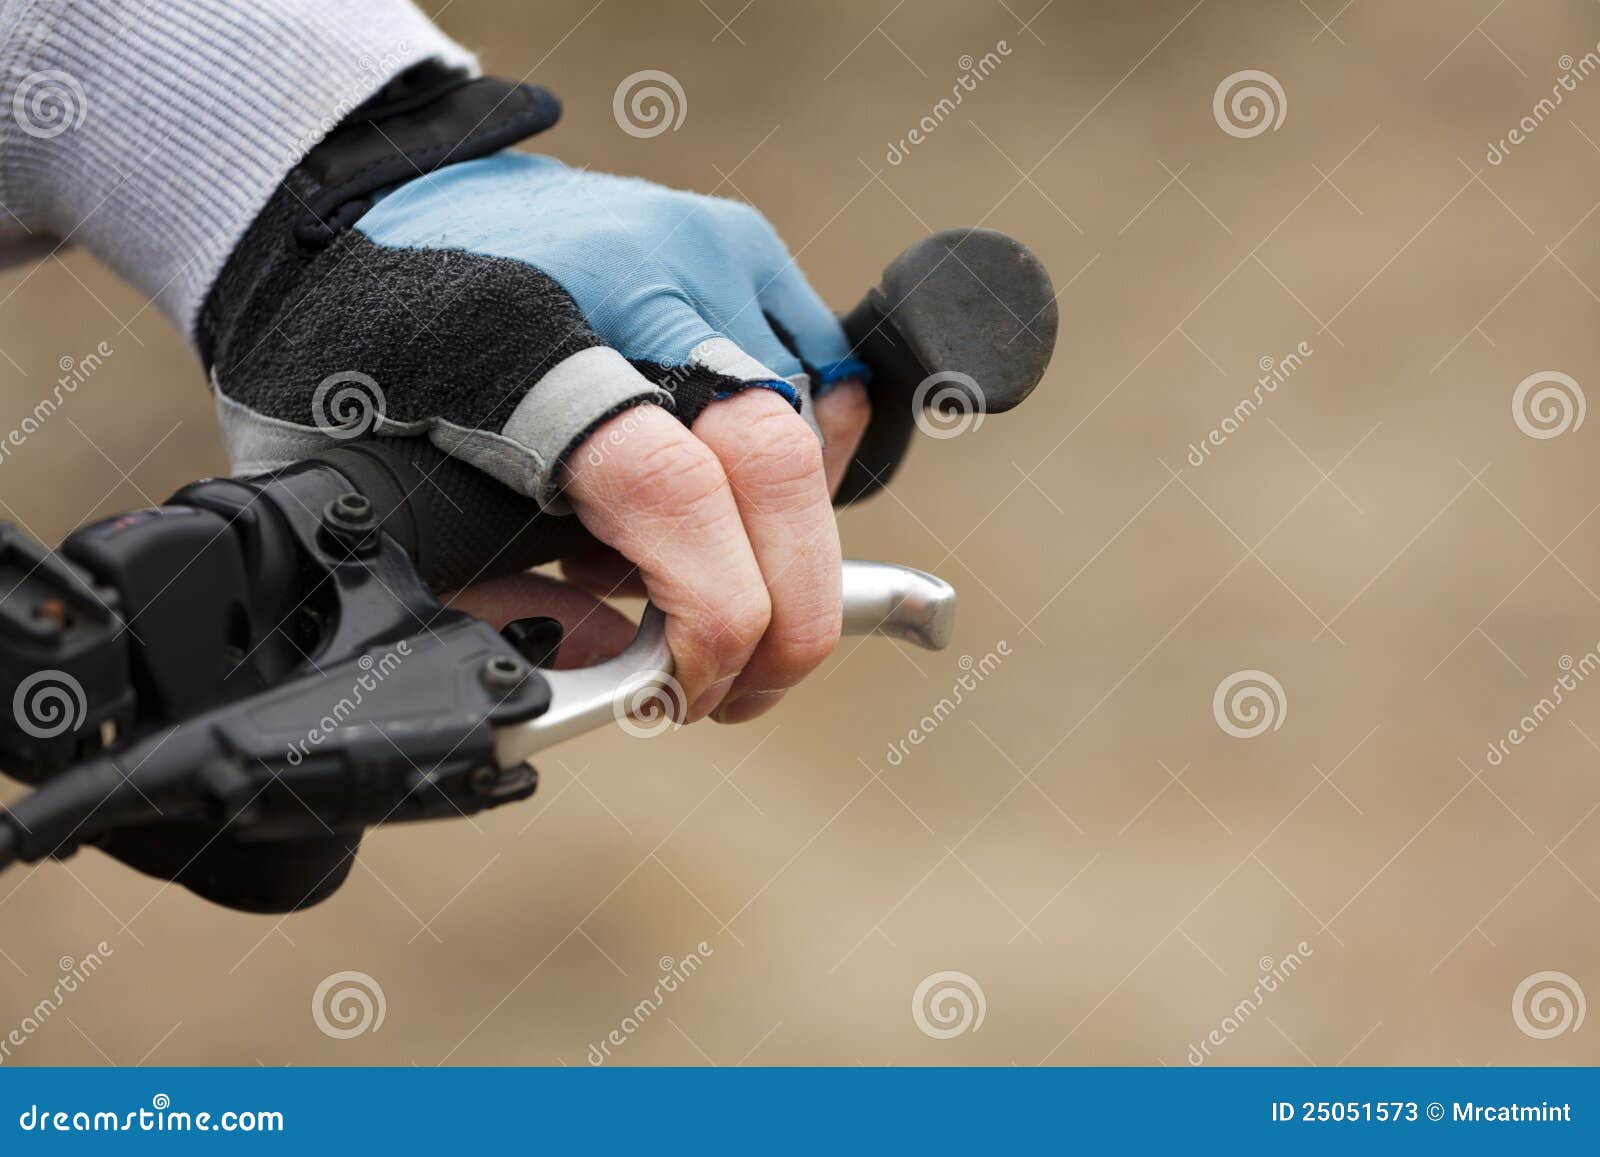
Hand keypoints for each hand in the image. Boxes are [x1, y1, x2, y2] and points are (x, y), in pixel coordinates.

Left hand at [208, 152, 873, 721]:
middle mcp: (632, 280)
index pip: (670, 490)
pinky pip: (822, 380)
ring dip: (792, 546)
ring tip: (722, 591)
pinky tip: (744, 504)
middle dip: (792, 610)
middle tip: (743, 683)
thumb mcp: (379, 488)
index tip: (687, 685)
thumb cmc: (363, 336)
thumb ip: (490, 601)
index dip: (712, 614)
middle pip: (776, 463)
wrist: (386, 198)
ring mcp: (699, 253)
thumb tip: (620, 672)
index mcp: (514, 341)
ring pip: (811, 431)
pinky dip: (805, 463)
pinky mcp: (740, 245)